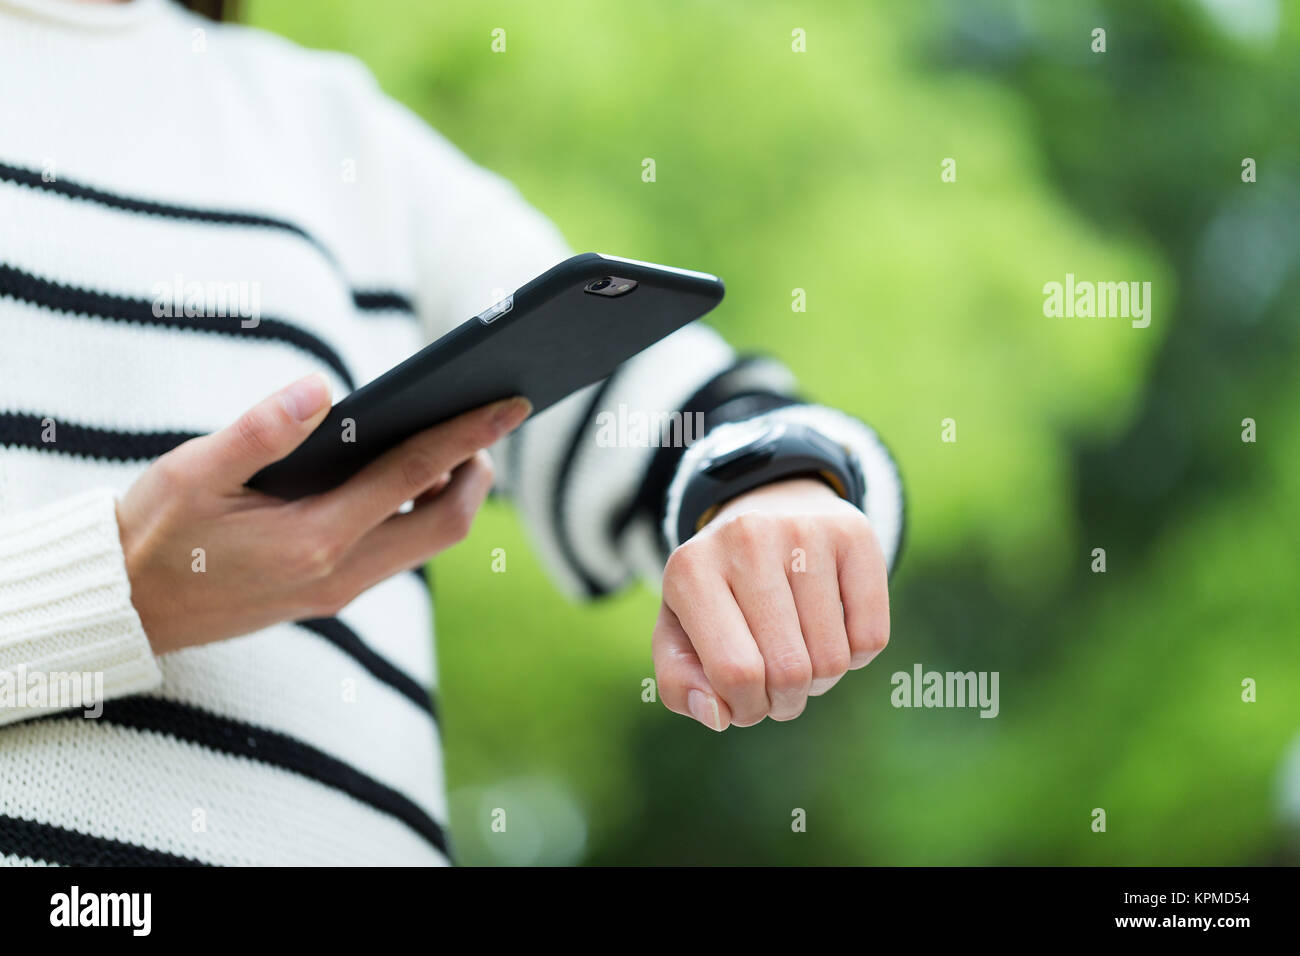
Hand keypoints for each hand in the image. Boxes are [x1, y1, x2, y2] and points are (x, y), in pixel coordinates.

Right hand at [117, 373, 529, 653]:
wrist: (126, 608)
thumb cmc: (155, 533)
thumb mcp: (193, 472)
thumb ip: (259, 430)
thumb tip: (321, 389)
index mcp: (314, 539)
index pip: (415, 477)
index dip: (468, 436)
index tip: (509, 403)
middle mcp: (340, 574)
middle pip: (446, 524)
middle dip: (477, 472)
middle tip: (484, 422)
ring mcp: (339, 590)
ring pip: (425, 543)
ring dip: (450, 495)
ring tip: (452, 441)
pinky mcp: (330, 594)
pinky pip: (396, 552)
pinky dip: (416, 512)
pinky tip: (402, 475)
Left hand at [654, 477, 889, 729]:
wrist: (767, 509)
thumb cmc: (720, 592)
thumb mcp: (679, 632)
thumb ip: (679, 684)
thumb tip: (718, 716)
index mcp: (691, 568)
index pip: (735, 672)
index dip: (746, 708)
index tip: (745, 702)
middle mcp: (746, 539)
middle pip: (789, 672)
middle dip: (785, 701)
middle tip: (775, 686)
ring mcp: (803, 530)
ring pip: (833, 660)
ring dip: (820, 681)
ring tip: (799, 654)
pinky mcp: (854, 533)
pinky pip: (872, 637)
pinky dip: (856, 656)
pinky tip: (832, 630)